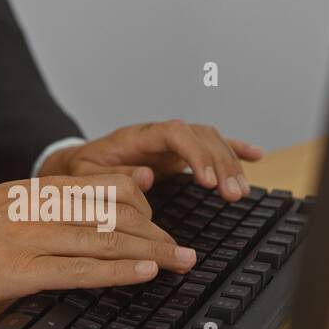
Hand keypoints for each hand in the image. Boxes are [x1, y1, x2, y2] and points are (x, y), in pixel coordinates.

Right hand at [0, 175, 198, 302]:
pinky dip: (117, 270)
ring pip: (105, 238)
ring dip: (152, 252)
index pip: (107, 186)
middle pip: (116, 212)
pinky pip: (79, 269)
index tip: (165, 220)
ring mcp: (32, 238)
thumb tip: (87, 206)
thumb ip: (45, 203)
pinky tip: (143, 273)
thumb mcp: (4, 202)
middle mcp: (41, 207)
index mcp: (39, 190)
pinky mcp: (20, 271)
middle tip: (186, 251)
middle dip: (159, 233)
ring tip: (181, 263)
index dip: (145, 203)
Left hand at [37, 120, 265, 201]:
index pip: (174, 133)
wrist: (72, 166)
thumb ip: (112, 178)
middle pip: (200, 136)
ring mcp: (169, 145)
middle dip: (220, 164)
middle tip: (232, 194)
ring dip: (229, 164)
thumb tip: (145, 175)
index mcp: (134, 138)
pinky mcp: (176, 155)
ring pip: (209, 142)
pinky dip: (234, 150)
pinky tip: (256, 157)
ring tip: (240, 192)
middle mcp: (157, 136)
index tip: (207, 181)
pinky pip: (210, 147)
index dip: (195, 154)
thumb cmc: (78, 174)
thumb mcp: (84, 179)